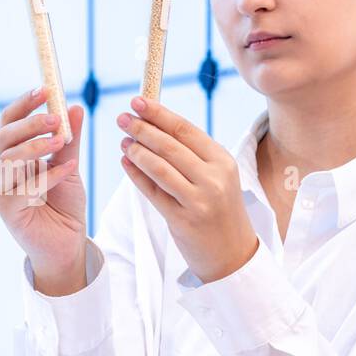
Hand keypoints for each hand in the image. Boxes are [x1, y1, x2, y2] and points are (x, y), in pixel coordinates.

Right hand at [0, 87, 87, 293]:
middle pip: (4, 138)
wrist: (66, 244)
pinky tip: (69, 169)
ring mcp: (2, 191)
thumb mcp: (69, 166)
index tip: (45, 90)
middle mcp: (2, 171)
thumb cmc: (63, 205)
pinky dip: (48, 176)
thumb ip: (69, 139)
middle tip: (55, 119)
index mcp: (12, 155)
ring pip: (8, 160)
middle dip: (29, 125)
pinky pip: (24, 188)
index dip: (24, 105)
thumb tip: (74, 107)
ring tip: (61, 140)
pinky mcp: (9, 212)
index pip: (9, 123)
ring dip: (35, 146)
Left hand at [117, 96, 258, 283]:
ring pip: (159, 168)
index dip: (159, 113)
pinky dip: (136, 176)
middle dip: (143, 129)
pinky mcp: (182, 220)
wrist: (233, 254)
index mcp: (222, 161)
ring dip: (136, 151)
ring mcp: (198, 200)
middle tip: (122, 118)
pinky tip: (125, 163)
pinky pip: (153, 193)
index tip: (138, 101)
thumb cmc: (220, 209)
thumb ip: (192, 154)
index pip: (185, 130)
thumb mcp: (217, 176)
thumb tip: (156, 124)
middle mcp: (213, 178)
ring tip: (122, 141)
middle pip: (170, 146)